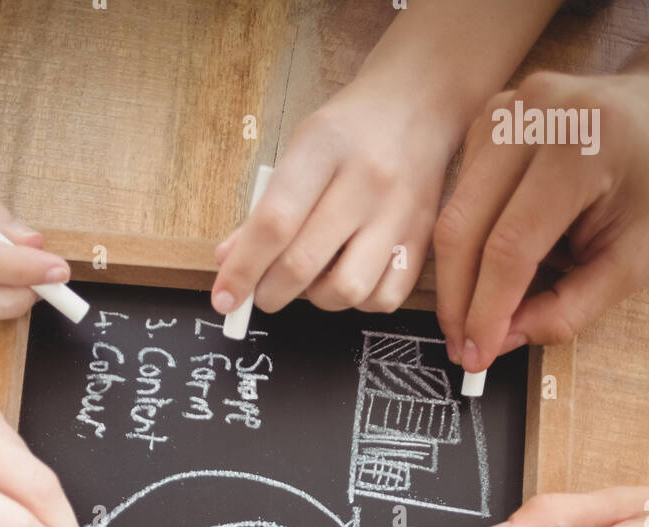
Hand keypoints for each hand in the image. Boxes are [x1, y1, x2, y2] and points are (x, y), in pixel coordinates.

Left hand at [210, 76, 457, 316]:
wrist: (420, 102)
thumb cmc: (348, 132)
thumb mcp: (299, 149)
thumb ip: (266, 207)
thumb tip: (229, 263)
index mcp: (323, 147)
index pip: (275, 222)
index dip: (244, 269)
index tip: (224, 299)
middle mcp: (366, 181)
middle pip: (304, 263)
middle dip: (271, 292)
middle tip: (264, 292)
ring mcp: (400, 212)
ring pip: (347, 290)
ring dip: (317, 298)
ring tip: (313, 278)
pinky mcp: (423, 238)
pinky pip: (384, 298)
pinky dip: (358, 302)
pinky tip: (349, 276)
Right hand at [434, 68, 648, 369]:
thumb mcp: (629, 260)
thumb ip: (569, 308)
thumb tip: (502, 340)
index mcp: (582, 145)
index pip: (511, 244)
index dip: (486, 310)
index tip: (477, 355)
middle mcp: (534, 116)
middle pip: (464, 228)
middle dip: (457, 300)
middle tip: (462, 348)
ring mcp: (505, 112)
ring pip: (453, 215)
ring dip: (457, 278)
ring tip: (475, 316)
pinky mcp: (488, 120)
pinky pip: (459, 197)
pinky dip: (466, 246)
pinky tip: (488, 267)